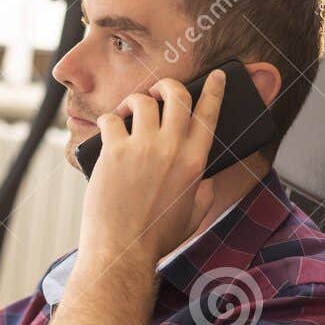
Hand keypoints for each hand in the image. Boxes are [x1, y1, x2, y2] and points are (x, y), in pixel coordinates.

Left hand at [77, 69, 224, 266]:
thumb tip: (204, 181)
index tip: (217, 76)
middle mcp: (172, 149)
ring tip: (127, 112)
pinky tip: (108, 129)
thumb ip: (203, 193)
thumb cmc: (156, 238)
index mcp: (195, 162)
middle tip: (157, 91)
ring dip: (135, 101)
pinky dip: (109, 119)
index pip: (210, 114)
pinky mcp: (114, 151)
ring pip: (142, 101)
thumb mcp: (193, 216)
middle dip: (168, 85)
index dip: (215, 90)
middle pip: (176, 95)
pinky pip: (111, 119)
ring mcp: (142, 148)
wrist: (123, 249)